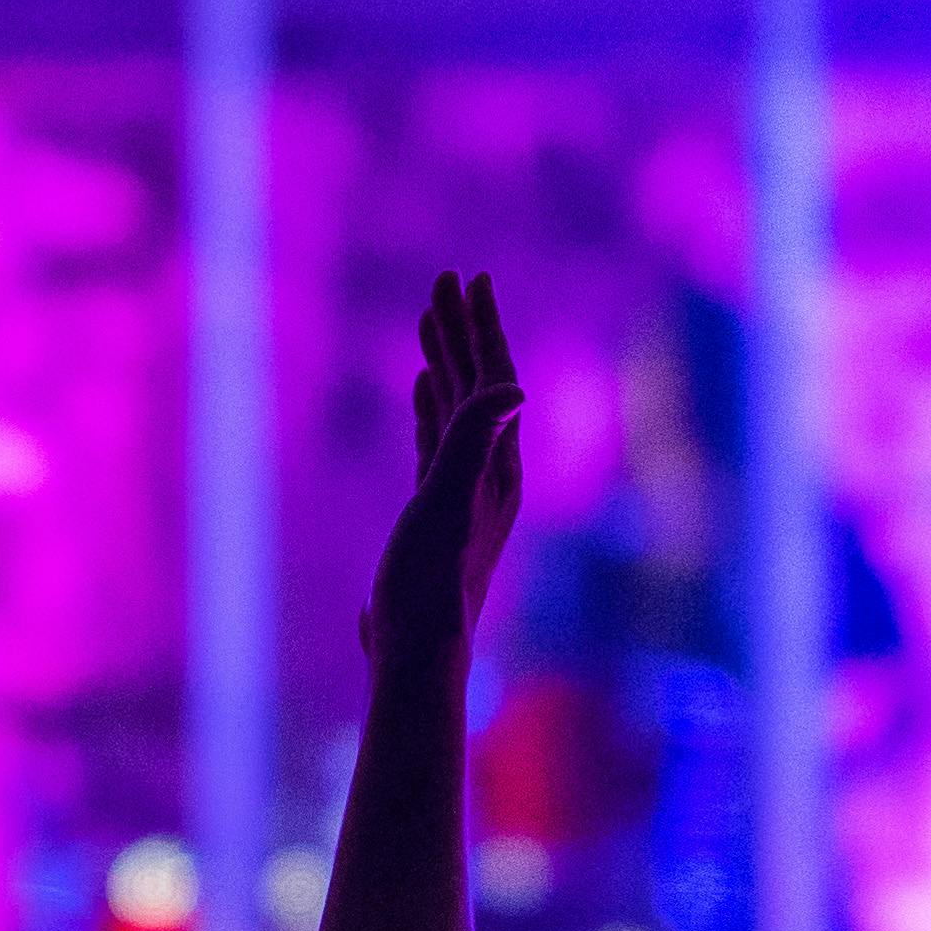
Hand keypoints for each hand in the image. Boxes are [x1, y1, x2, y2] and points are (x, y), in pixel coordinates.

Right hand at [364, 271, 524, 674]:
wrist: (417, 651)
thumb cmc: (429, 583)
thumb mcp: (448, 503)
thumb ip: (474, 441)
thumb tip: (512, 385)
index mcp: (494, 464)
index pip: (491, 378)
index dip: (479, 328)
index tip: (467, 279)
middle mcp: (486, 470)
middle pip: (477, 384)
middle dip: (461, 331)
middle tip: (446, 280)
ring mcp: (461, 489)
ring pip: (456, 407)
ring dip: (446, 361)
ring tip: (431, 320)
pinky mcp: (435, 509)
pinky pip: (438, 437)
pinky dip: (432, 402)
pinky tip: (422, 389)